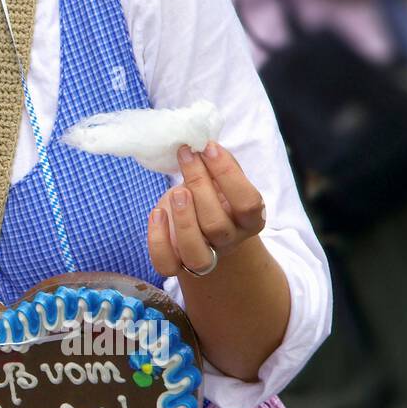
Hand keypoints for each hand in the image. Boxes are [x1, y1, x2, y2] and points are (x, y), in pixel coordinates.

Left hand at [147, 142, 266, 277]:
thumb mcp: (220, 177)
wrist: (201, 224)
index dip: (227, 174)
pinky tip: (157, 212)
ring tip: (176, 191)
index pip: (247, 203)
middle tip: (186, 156)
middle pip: (216, 225)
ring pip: (195, 253)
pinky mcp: (177, 263)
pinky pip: (166, 264)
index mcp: (249, 219)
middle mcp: (229, 241)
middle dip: (199, 186)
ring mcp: (203, 256)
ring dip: (183, 220)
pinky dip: (158, 239)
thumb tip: (203, 143)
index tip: (208, 147)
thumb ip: (217, 162)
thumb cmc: (212, 193)